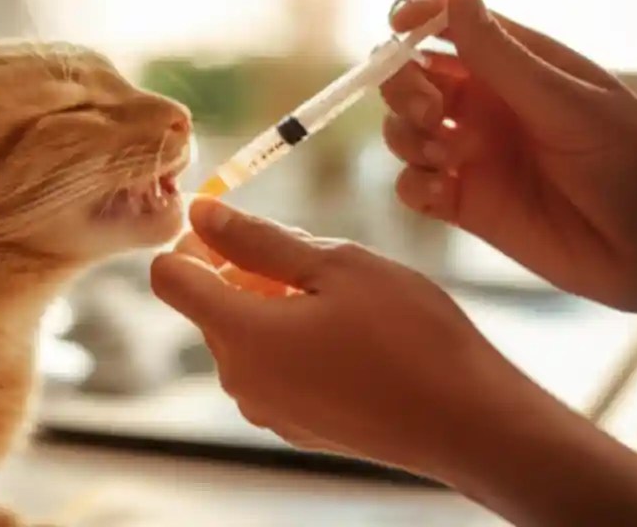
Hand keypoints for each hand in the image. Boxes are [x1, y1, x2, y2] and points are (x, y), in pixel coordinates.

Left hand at [152, 199, 519, 477]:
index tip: (240, 227)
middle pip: (207, 303)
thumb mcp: (335, 265)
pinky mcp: (292, 423)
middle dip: (242, 269)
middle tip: (313, 258)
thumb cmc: (410, 334)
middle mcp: (239, 378)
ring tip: (339, 298)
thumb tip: (199, 212)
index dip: (194, 242)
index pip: (168, 277)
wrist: (468, 422)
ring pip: (241, 332)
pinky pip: (268, 366)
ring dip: (270, 302)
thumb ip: (257, 239)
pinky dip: (290, 339)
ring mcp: (265, 408)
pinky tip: (346, 335)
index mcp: (240, 334)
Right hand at [381, 0, 636, 315]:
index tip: (401, 24)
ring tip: (446, 157)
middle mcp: (485, 104)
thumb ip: (501, 55)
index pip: (447, 24)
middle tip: (430, 111)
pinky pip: (412, 185)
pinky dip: (413, 183)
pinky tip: (442, 190)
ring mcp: (472, 154)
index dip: (415, 15)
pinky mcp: (465, 204)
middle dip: (401, 84)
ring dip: (405, 135)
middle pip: (409, 76)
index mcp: (515, 64)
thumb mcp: (566, 101)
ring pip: (402, 129)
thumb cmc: (633, 161)